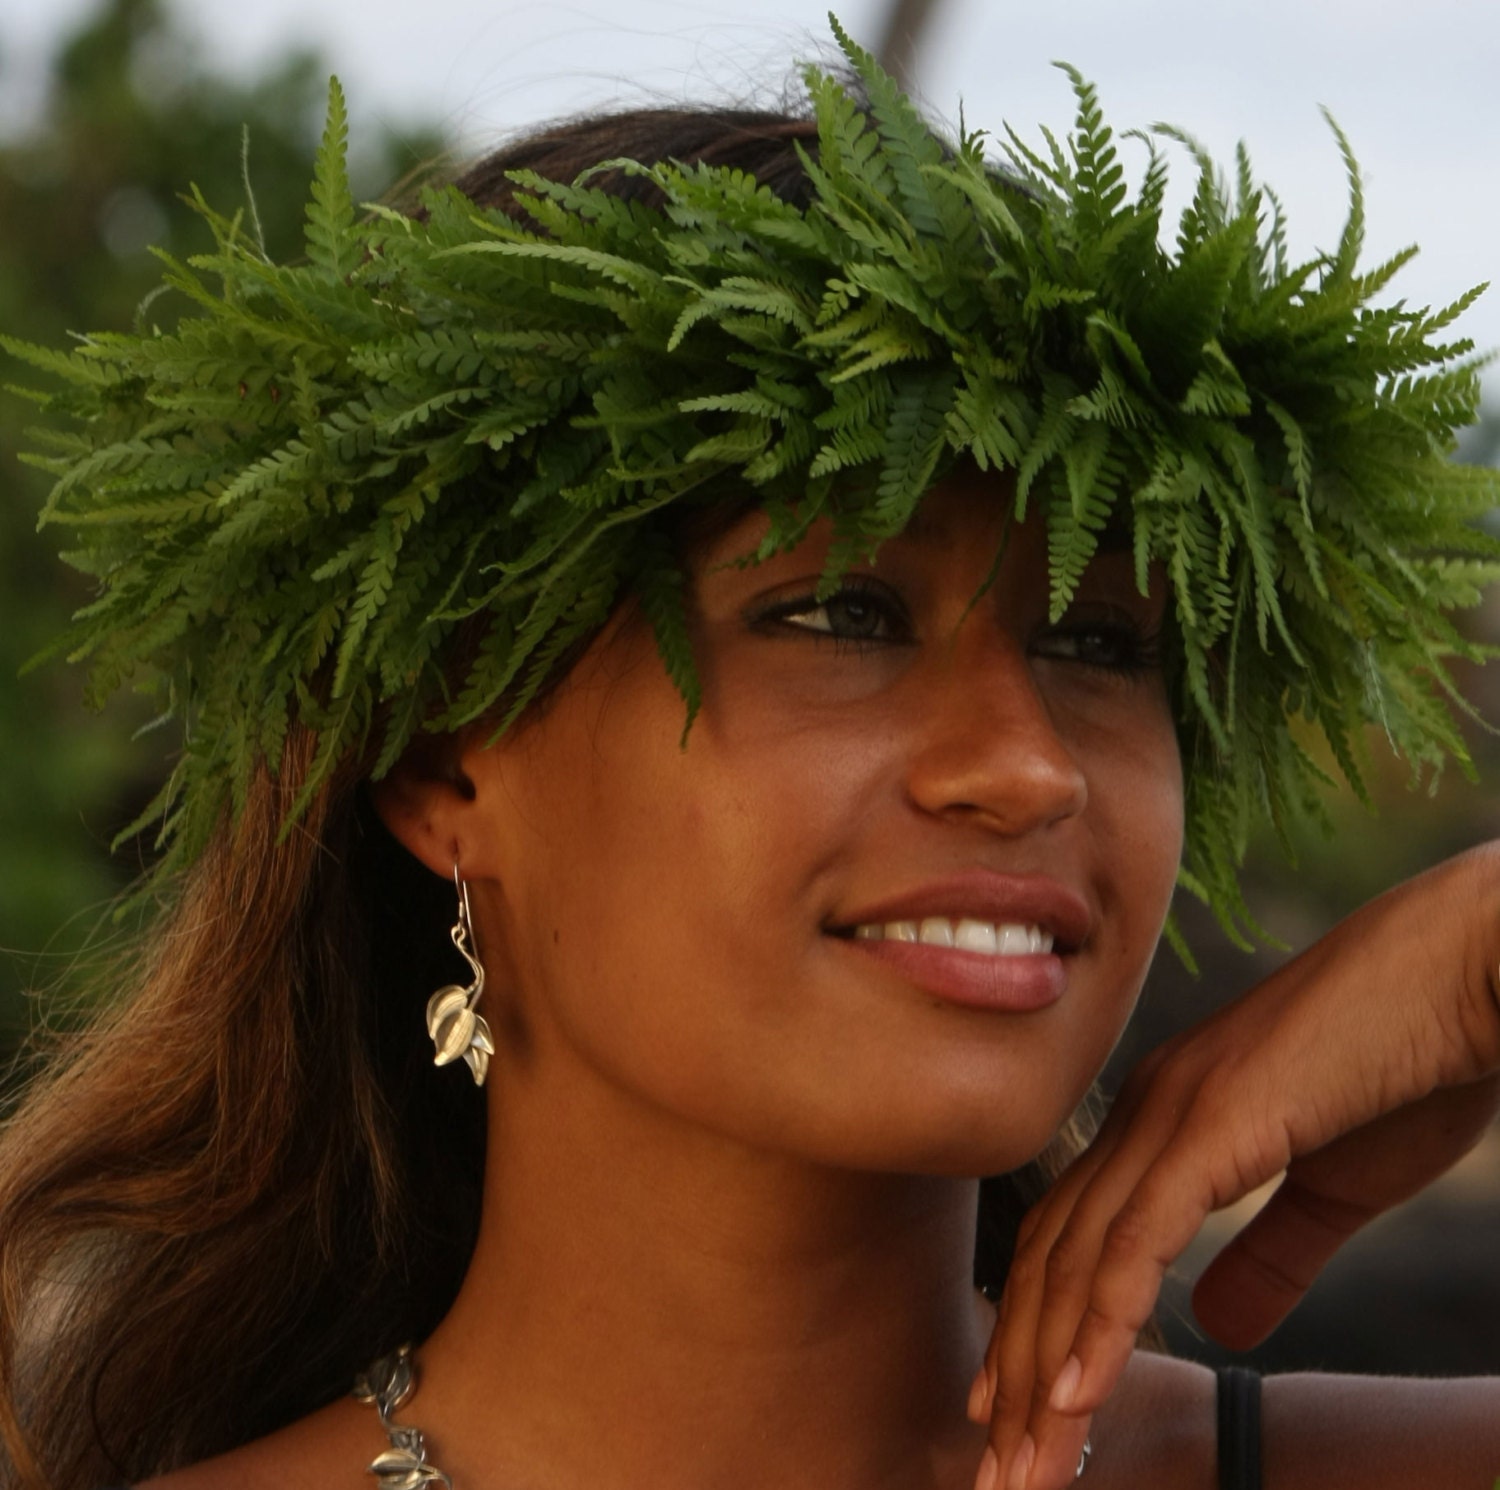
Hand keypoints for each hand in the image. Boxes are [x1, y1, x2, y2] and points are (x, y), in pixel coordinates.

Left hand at [971, 843, 1499, 1489]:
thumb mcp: (1335, 1187)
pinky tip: (1075, 1395)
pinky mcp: (1214, 1121)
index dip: (1037, 1331)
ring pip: (1080, 1261)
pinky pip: (1139, 1237)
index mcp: (1164, 1120)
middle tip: (998, 1473)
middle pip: (1054, 1259)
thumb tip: (1218, 1323)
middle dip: (1022, 1372)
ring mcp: (1172, 1111)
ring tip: (1025, 1469)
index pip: (1073, 1242)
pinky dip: (1099, 1320)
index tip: (1016, 1416)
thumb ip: (1270, 1251)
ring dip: (1047, 1372)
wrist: (1467, 973)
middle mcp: (1145, 1113)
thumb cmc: (1413, 1065)